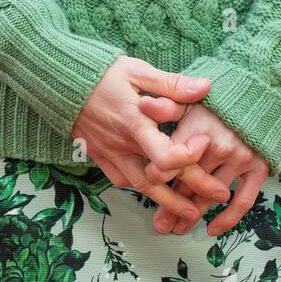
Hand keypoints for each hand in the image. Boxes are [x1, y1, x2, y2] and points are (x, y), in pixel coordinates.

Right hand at [70, 55, 216, 223]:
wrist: (60, 84)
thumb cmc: (100, 73)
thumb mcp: (137, 70)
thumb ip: (171, 83)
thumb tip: (205, 87)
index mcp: (134, 122)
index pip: (163, 153)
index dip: (188, 154)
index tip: (205, 144)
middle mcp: (123, 144)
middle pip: (160, 177)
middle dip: (193, 189)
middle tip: (220, 194)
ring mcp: (110, 154)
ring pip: (142, 186)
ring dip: (169, 201)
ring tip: (192, 211)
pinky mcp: (101, 157)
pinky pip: (123, 181)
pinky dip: (141, 189)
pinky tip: (155, 192)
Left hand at [137, 98, 270, 236]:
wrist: (262, 92)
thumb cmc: (220, 98)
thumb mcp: (192, 98)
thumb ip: (167, 106)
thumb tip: (143, 104)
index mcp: (198, 128)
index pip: (171, 162)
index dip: (158, 177)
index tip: (149, 188)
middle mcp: (219, 146)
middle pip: (189, 183)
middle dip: (172, 206)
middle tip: (160, 223)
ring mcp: (240, 158)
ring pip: (211, 196)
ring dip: (193, 216)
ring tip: (178, 229)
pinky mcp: (259, 167)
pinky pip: (243, 200)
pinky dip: (228, 218)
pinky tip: (212, 230)